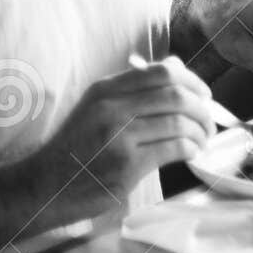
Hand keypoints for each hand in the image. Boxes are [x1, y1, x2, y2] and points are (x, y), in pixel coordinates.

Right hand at [51, 57, 212, 200]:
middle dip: (203, 109)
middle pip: (177, 96)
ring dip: (200, 133)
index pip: (162, 72)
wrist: (43, 186)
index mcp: (106, 89)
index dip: (193, 81)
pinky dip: (191, 149)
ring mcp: (119, 136)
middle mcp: (112, 107)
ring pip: (179, 123)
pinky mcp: (127, 165)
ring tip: (202, 141)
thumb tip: (177, 66)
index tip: (205, 95)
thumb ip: (134, 89)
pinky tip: (191, 153)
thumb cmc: (77, 147)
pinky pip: (174, 149)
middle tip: (209, 123)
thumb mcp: (97, 108)